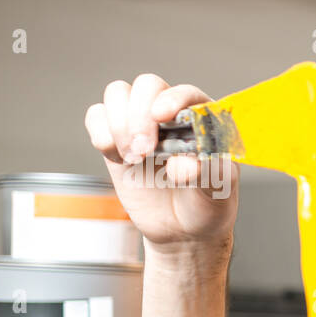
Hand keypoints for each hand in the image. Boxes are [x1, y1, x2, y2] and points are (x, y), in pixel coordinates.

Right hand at [85, 73, 240, 248]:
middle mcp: (172, 115)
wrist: (183, 230)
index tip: (162, 116)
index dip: (172, 99)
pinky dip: (100, 133)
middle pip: (147, 86)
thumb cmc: (208, 204)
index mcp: (204, 119)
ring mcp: (141, 124)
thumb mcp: (218, 193)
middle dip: (139, 114)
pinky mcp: (117, 139)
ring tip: (134, 157)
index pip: (186, 93)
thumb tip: (182, 165)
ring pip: (118, 94)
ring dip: (118, 123)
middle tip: (144, 150)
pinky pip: (97, 116)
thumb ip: (206, 174)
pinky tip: (118, 158)